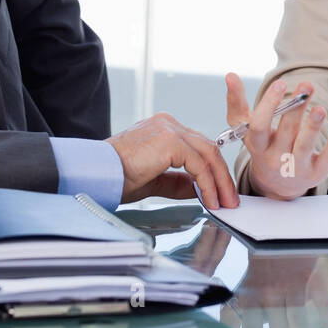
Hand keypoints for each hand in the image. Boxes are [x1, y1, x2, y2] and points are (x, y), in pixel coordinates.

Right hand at [106, 113, 238, 210]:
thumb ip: (176, 181)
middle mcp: (168, 123)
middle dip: (221, 177)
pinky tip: (209, 200)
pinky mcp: (170, 140)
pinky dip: (207, 183)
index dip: (212, 171)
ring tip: (224, 204)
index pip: (198, 147)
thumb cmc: (116, 177)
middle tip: (230, 201)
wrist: (98, 174)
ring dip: (219, 182)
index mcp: (163, 128)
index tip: (220, 193)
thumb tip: (196, 189)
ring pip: (208, 154)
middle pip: (208, 148)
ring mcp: (170, 129)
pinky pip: (198, 164)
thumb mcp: (153, 180)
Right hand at [225, 74, 327, 199]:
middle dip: (296, 108)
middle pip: (286, 133)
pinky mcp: (316, 173)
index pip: (259, 127)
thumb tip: (230, 75)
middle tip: (307, 86)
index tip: (280, 83)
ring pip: (305, 146)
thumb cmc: (263, 148)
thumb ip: (236, 103)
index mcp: (257, 146)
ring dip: (313, 126)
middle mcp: (275, 159)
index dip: (269, 105)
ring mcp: (296, 167)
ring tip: (319, 107)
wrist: (277, 184)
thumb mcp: (246, 130)